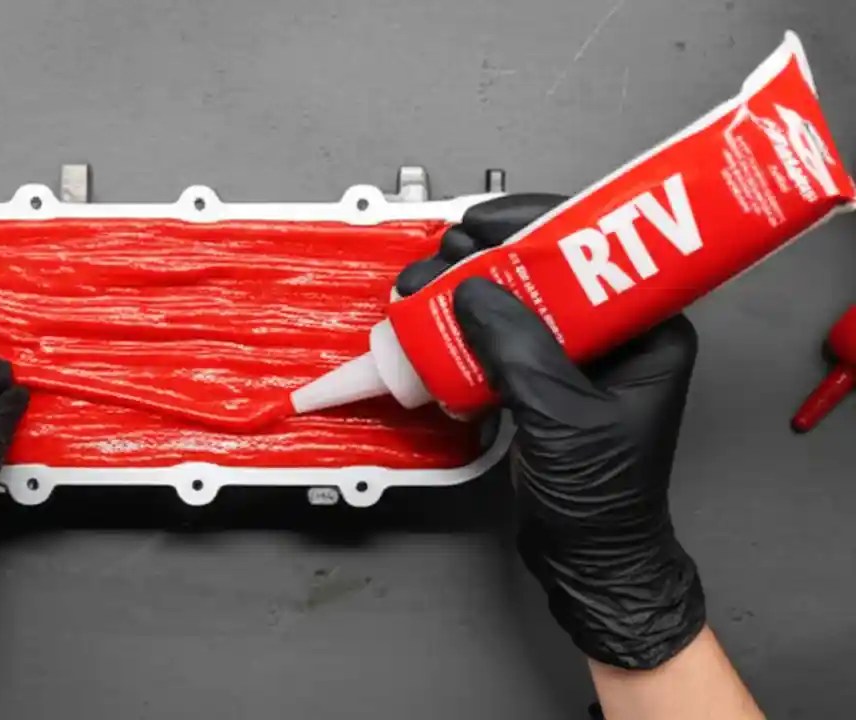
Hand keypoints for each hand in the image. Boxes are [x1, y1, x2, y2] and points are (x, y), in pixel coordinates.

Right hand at [399, 196, 705, 669]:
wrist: (587, 558)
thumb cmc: (601, 500)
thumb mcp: (562, 417)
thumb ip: (520, 350)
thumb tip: (473, 292)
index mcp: (649, 330)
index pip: (598, 248)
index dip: (538, 225)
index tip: (485, 223)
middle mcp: (613, 333)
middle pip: (546, 266)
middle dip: (487, 255)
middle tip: (442, 255)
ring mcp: (573, 354)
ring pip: (515, 296)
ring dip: (465, 288)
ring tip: (420, 286)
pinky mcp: (538, 376)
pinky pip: (498, 333)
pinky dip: (462, 325)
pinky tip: (429, 318)